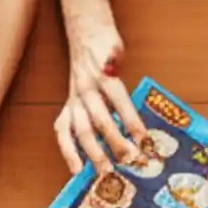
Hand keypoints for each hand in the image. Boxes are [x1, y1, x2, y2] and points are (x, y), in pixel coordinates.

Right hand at [55, 21, 147, 174]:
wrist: (82, 35)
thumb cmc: (104, 46)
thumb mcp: (114, 47)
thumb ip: (114, 57)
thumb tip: (112, 64)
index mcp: (101, 75)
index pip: (118, 102)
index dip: (131, 122)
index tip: (144, 141)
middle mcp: (85, 90)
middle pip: (99, 120)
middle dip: (114, 142)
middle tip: (129, 160)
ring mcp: (74, 101)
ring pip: (81, 130)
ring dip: (93, 153)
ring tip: (105, 172)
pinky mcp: (67, 107)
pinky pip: (63, 132)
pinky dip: (68, 151)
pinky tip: (76, 169)